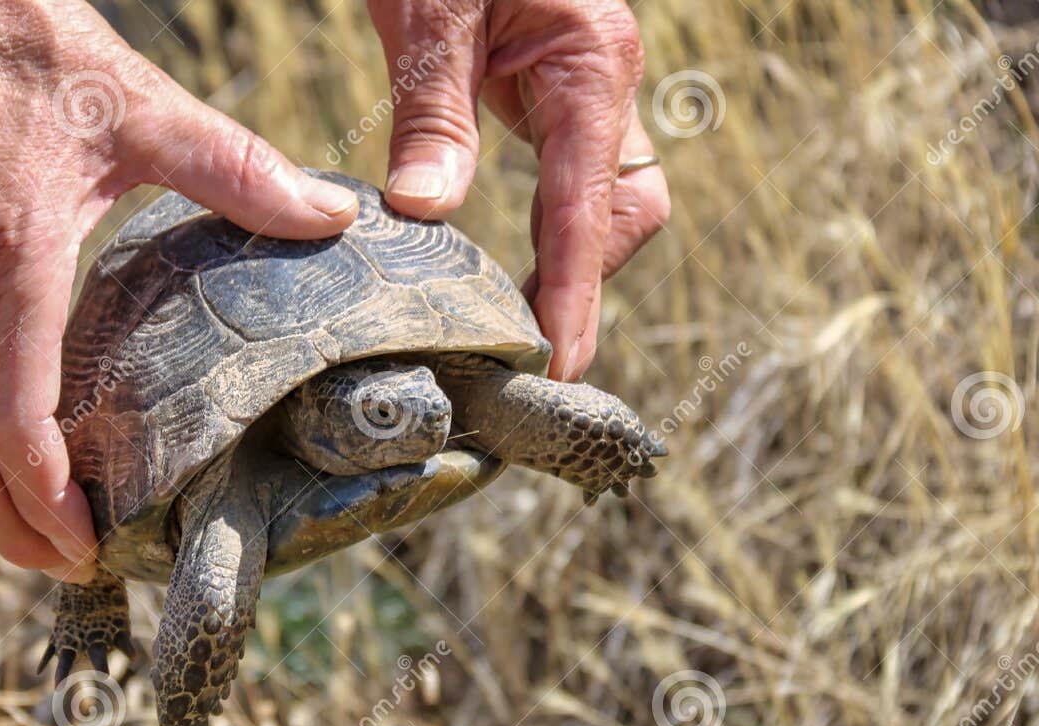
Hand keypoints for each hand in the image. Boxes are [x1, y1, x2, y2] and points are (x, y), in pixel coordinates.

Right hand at [0, 0, 358, 579]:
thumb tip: (332, 217)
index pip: (10, 420)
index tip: (88, 543)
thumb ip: (237, 170)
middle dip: (9, 529)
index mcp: (9, 262)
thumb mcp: (143, 107)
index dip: (44, 497)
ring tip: (22, 538)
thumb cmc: (27, 51)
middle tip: (69, 566)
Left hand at [367, 0, 669, 379]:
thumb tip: (425, 216)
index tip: (559, 364)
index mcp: (591, 60)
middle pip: (626, 211)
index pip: (591, 205)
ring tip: (518, 327)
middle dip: (587, 282)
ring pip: (609, 196)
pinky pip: (576, 172)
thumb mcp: (428, 10)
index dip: (577, 292)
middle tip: (531, 357)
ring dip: (574, 259)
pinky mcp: (558, 85)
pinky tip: (510, 264)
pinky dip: (554, 226)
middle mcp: (605, 78)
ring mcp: (588, 83)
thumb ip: (434, 113)